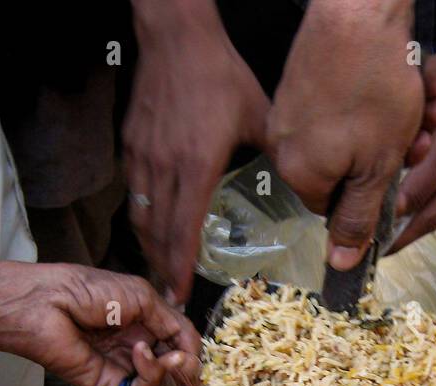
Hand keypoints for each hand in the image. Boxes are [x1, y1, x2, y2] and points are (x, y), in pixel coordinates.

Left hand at [0, 263, 200, 385]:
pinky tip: (141, 355)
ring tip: (163, 356)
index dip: (191, 354)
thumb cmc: (86, 291)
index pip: (179, 348)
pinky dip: (151, 379)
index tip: (196, 354)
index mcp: (144, 327)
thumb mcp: (142, 296)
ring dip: (169, 372)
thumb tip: (194, 353)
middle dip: (185, 369)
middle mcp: (135, 353)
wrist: (46, 304)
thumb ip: (174, 325)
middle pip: (173, 374)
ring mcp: (122, 372)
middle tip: (183, 360)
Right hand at [124, 1, 268, 302]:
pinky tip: (149, 229)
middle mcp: (163, 167)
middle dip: (161, 269)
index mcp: (196, 166)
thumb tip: (303, 185)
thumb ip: (277, 157)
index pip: (182, 230)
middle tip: (167, 296)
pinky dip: (140, 218)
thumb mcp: (260, 118)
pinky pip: (132, 193)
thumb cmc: (220, 76)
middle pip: (155, 232)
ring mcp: (142, 157)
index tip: (178, 294)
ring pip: (139, 216)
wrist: (176, 39)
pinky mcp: (131, 146)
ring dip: (148, 248)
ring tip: (158, 271)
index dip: (178, 267)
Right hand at [267, 1, 430, 269]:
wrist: (357, 12)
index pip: (337, 207)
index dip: (374, 193)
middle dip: (394, 153)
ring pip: (355, 132)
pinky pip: (347, 101)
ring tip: (431, 101)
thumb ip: (358, 218)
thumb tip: (339, 265)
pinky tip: (412, 79)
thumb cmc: (371, 92)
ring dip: (400, 123)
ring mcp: (292, 107)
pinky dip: (383, 96)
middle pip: (348, 167)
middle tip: (426, 135)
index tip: (400, 172)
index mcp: (300, 174)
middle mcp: (286, 144)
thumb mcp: (376, 168)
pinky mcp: (305, 77)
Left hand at [391, 31, 435, 251]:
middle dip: (400, 239)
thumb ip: (408, 119)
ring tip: (389, 240)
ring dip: (417, 228)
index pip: (414, 193)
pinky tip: (419, 201)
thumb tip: (377, 149)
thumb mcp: (430, 83)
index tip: (363, 226)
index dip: (388, 214)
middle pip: (430, 215)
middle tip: (371, 252)